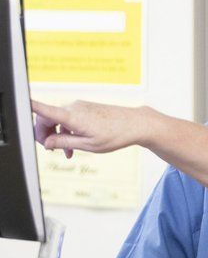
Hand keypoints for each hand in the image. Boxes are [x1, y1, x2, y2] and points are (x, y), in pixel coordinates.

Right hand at [32, 100, 148, 157]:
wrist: (136, 124)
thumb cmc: (115, 135)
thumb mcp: (88, 145)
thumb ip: (64, 143)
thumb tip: (47, 142)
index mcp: (72, 116)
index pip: (45, 110)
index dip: (30, 107)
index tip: (21, 103)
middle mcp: (74, 108)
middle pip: (48, 119)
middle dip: (46, 135)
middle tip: (51, 151)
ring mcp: (80, 106)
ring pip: (59, 120)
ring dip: (58, 135)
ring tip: (68, 153)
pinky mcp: (86, 108)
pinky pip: (69, 118)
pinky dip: (68, 130)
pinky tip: (76, 144)